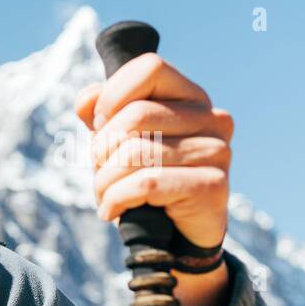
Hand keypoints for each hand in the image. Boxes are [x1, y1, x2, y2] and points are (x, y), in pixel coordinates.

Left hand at [75, 53, 233, 305]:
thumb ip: (101, 115)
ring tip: (106, 196)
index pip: (149, 67)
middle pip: (134, 115)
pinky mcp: (213, 184)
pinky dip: (115, 200)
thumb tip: (87, 99)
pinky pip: (144, 183)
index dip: (112, 96)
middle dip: (100, 150)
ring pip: (134, 153)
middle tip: (99, 172)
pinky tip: (112, 211)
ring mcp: (217, 151)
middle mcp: (212, 118)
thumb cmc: (145, 182)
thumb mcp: (117, 143)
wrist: (175, 238)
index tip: (100, 125)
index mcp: (190, 98)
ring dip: (103, 181)